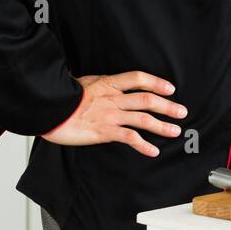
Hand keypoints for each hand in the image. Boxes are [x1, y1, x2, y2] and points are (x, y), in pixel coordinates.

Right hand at [41, 70, 186, 156]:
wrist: (47, 109)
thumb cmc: (61, 96)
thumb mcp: (83, 82)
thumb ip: (99, 84)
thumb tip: (106, 84)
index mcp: (108, 84)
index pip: (138, 78)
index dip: (157, 82)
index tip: (170, 88)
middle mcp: (113, 98)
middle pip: (147, 100)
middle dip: (168, 106)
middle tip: (182, 111)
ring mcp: (110, 115)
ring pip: (143, 119)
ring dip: (162, 126)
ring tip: (175, 131)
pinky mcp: (104, 131)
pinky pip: (129, 138)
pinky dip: (143, 145)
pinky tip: (153, 150)